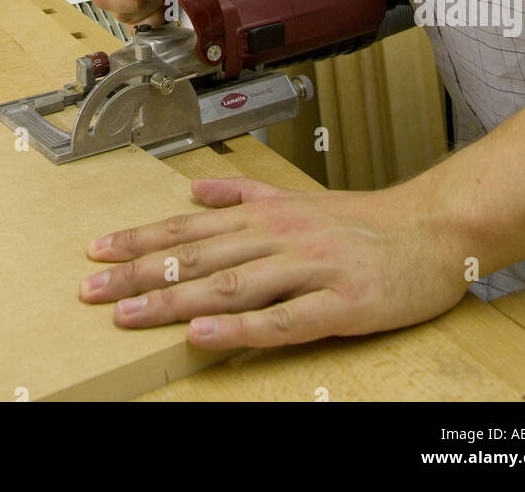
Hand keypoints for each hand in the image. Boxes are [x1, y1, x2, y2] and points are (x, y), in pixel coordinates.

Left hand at [79, 175, 469, 347]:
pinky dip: (240, 328)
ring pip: (230, 285)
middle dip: (140, 273)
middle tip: (91, 289)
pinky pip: (282, 319)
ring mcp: (309, 269)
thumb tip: (195, 189)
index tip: (97, 251)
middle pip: (198, 256)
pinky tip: (205, 335)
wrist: (432, 231)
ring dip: (175, 301)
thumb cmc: (364, 221)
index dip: (141, 240)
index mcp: (266, 213)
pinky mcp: (339, 304)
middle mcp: (279, 235)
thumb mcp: (297, 198)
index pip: (190, 227)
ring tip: (129, 315)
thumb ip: (243, 192)